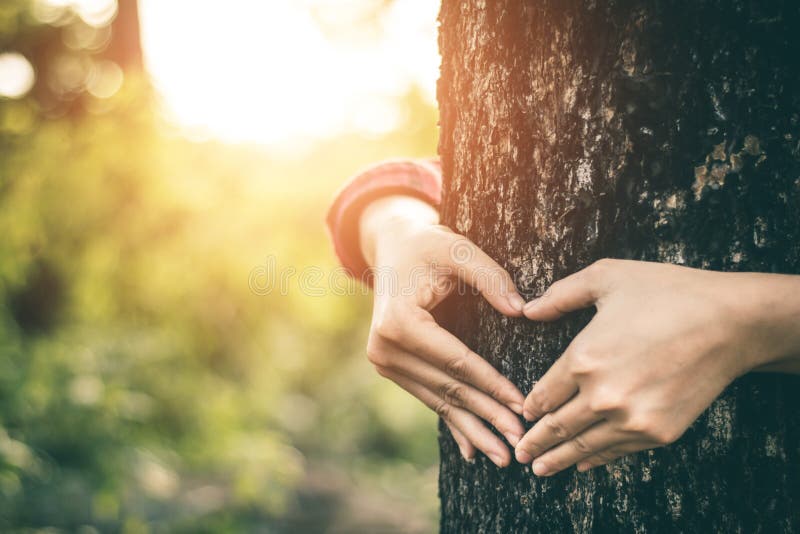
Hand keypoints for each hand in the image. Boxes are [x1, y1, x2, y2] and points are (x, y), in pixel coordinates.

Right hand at [361, 196, 526, 466]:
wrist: (390, 245)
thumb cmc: (427, 245)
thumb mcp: (459, 251)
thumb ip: (491, 278)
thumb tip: (522, 311)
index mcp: (399, 322)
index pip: (456, 361)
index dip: (492, 385)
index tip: (523, 406)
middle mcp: (385, 348)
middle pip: (448, 389)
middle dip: (487, 416)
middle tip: (521, 442)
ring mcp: (384, 361)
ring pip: (439, 401)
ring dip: (473, 429)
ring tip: (504, 456)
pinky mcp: (392, 366)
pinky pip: (429, 397)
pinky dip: (453, 422)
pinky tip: (472, 450)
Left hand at [514, 259, 799, 474]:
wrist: (730, 323)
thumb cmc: (667, 293)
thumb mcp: (606, 277)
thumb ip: (561, 295)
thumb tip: (527, 310)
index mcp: (582, 358)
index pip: (544, 394)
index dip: (530, 407)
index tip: (523, 414)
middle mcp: (601, 395)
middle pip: (557, 426)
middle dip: (535, 442)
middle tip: (519, 454)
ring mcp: (631, 418)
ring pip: (584, 445)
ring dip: (559, 459)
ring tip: (541, 469)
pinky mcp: (659, 432)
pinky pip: (618, 451)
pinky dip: (597, 458)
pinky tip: (584, 462)